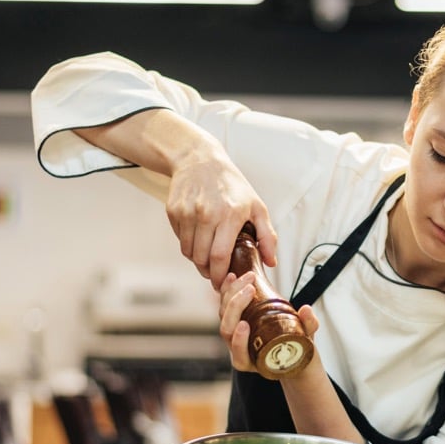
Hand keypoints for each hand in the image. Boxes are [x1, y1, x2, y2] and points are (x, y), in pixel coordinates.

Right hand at [78, 109, 278, 289]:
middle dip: (208, 272)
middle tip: (215, 275)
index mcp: (229, 215)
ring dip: (197, 260)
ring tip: (207, 259)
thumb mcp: (256, 206)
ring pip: (188, 251)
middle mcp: (206, 214)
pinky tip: (198, 239)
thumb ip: (267, 235)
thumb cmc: (232, 185)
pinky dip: (188, 244)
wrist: (200, 160)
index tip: (222, 284)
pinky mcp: (173, 211)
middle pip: (201, 258)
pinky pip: (179, 238)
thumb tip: (271, 262)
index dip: (219, 275)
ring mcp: (187, 212)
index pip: (220, 256)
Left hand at [219, 272, 318, 374]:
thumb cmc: (298, 348)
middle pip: (227, 330)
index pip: (239, 354)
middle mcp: (239, 350)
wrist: (291, 348)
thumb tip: (306, 309)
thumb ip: (308, 326)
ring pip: (223, 316)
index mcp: (253, 362)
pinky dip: (226, 291)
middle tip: (250, 288)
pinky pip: (223, 306)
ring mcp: (234, 335)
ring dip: (231, 294)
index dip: (238, 341)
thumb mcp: (307, 339)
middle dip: (235, 307)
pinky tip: (233, 276)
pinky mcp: (233, 320)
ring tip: (245, 278)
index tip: (244, 325)